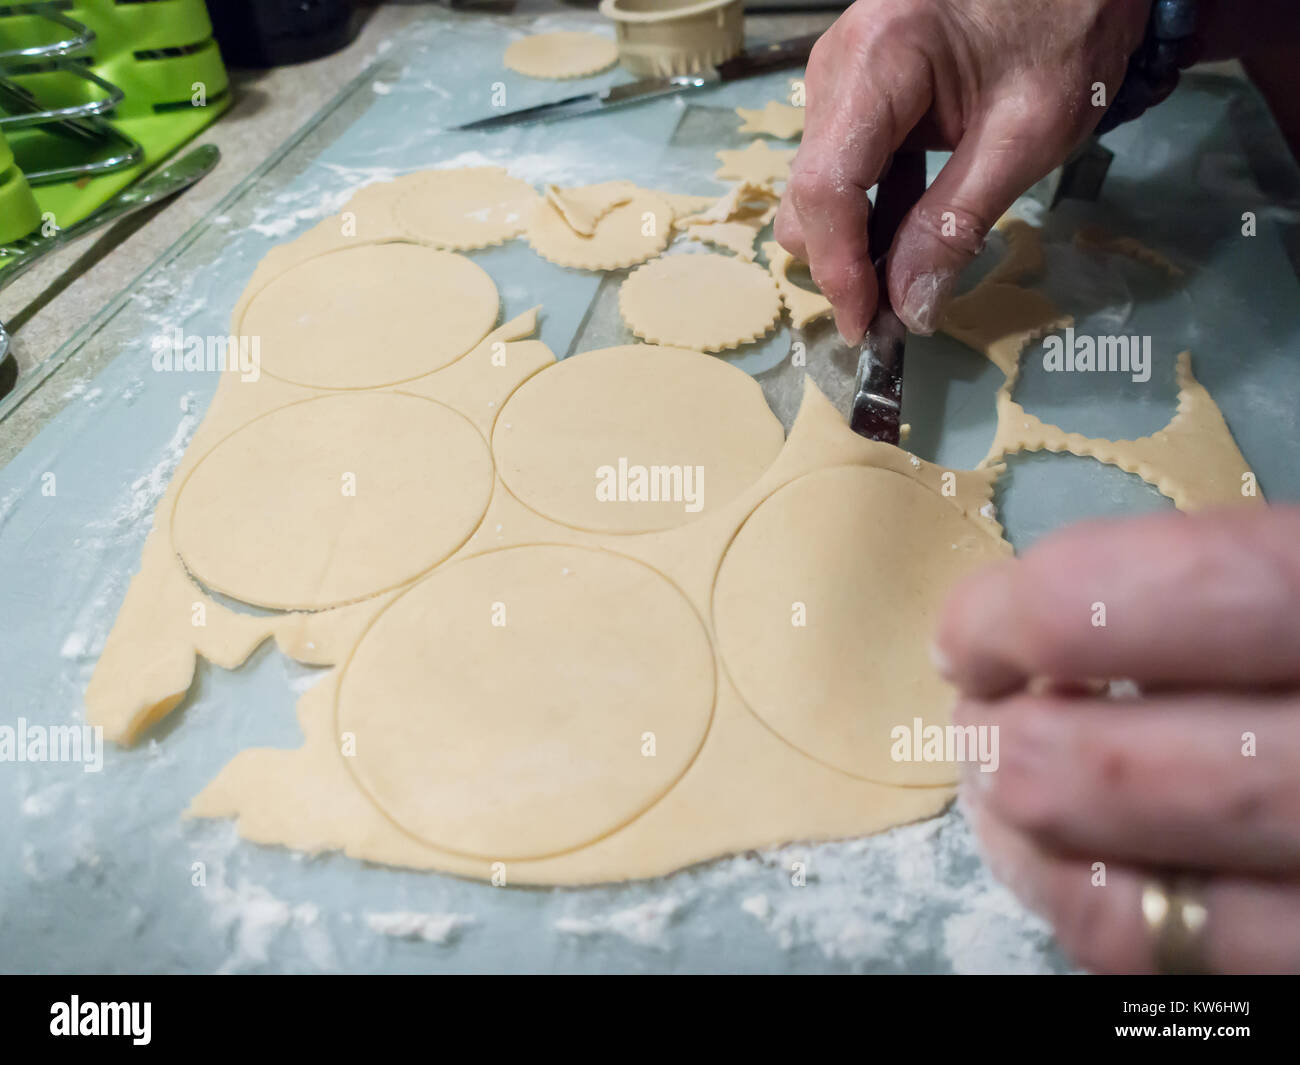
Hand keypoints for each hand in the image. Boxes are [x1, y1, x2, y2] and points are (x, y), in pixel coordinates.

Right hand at [775, 0, 1148, 343]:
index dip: (839, 269)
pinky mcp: (854, 92)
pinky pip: (842, 170)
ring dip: (857, 241)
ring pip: (818, 189)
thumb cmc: (1065, 27)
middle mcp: (836, 67)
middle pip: (808, 195)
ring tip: (912, 274)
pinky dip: (869, 213)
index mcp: (877, 60)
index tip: (867, 326)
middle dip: (844, 262)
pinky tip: (909, 235)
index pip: (826, 187)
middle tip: (899, 310)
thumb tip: (909, 308)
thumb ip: (958, 222)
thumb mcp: (1026, 134)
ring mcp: (839, 78)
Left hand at [934, 506, 1299, 972]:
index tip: (971, 625)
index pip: (1180, 598)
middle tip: (976, 711)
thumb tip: (1045, 611)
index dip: (1034, 609)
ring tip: (995, 784)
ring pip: (1125, 902)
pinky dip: (1084, 911)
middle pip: (1121, 770)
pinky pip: (1171, 970)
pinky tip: (1063, 861)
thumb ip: (1233, 583)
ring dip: (1016, 840)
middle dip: (1005, 740)